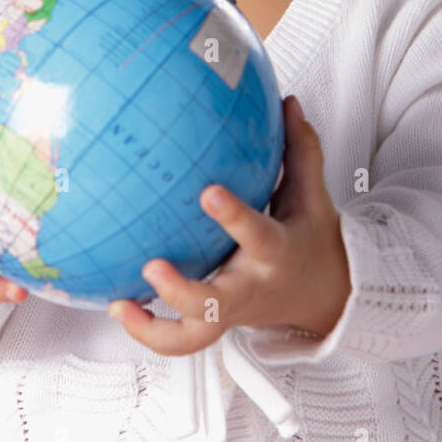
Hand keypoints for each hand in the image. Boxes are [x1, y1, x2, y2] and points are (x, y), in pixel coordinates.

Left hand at [107, 96, 350, 355]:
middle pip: (217, 304)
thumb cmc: (308, 237)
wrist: (323, 295)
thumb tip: (288, 102)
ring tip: (121, 305)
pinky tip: (118, 307)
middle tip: (151, 266)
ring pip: (194, 336)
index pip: (256, 233)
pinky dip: (148, 330)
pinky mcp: (213, 324)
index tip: (207, 192)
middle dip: (182, 291)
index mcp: (275, 252)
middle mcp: (250, 287)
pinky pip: (180, 338)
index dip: (232, 216)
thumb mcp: (311, 195)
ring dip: (155, 327)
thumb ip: (300, 149)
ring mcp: (230, 312)